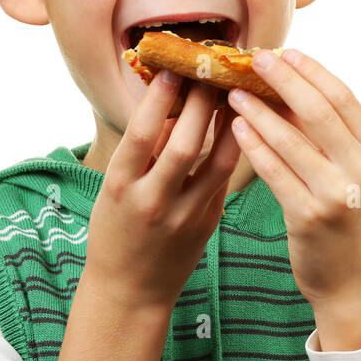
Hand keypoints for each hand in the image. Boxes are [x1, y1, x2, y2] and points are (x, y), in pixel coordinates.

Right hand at [87, 71, 241, 308]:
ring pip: (218, 162)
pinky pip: (225, 179)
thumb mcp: (115, 189)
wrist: (130, 290)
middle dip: (201, 104)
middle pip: (185, 145)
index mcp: (121, 187)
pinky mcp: (209, 222)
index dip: (159, 100)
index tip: (173, 70)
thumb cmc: (117, 229)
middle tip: (212, 71)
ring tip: (236, 91)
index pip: (142, 136)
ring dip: (230, 123)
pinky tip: (244, 124)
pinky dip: (235, 148)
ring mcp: (185, 215)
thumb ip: (142, 152)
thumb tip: (171, 104)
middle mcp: (153, 201)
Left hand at [226, 50, 360, 321]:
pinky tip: (236, 128)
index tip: (286, 51)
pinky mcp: (308, 216)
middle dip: (283, 79)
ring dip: (258, 110)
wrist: (357, 284)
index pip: (343, 97)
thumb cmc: (351, 223)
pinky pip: (274, 172)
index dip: (312, 71)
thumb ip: (332, 138)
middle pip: (318, 110)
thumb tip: (291, 90)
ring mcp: (336, 194)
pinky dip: (253, 146)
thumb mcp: (355, 176)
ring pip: (290, 139)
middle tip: (254, 58)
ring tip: (233, 91)